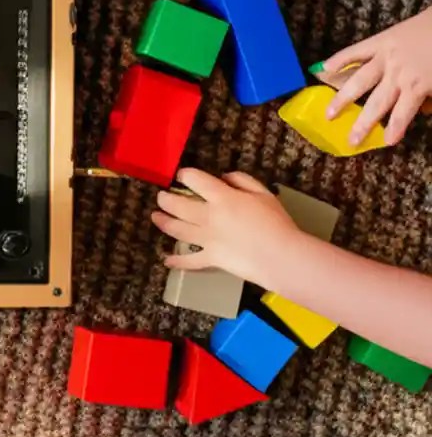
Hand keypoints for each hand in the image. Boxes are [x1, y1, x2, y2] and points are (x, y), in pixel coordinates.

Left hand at [151, 168, 304, 285]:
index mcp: (222, 198)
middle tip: (161, 197)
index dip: (185, 175)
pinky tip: (166, 260)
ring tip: (155, 217)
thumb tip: (224, 178)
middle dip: (166, 199)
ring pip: (177, 230)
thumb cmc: (276, 222)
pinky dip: (177, 261)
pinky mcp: (210, 258)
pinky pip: (189, 260)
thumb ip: (242, 181)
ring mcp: (207, 239)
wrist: (281, 256)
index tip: (182, 175)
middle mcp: (208, 217)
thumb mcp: (264, 193)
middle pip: (178, 205)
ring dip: (163, 222)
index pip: (195, 180)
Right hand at [323, 6, 431, 145]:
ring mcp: (384, 57)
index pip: (403, 113)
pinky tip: (324, 68)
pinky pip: (356, 51)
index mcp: (417, 85)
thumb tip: (423, 109)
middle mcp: (396, 75)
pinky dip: (339, 59)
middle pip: (377, 103)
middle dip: (363, 124)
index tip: (387, 142)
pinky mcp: (378, 41)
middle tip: (351, 140)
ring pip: (359, 81)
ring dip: (343, 98)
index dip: (395, 128)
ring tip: (329, 113)